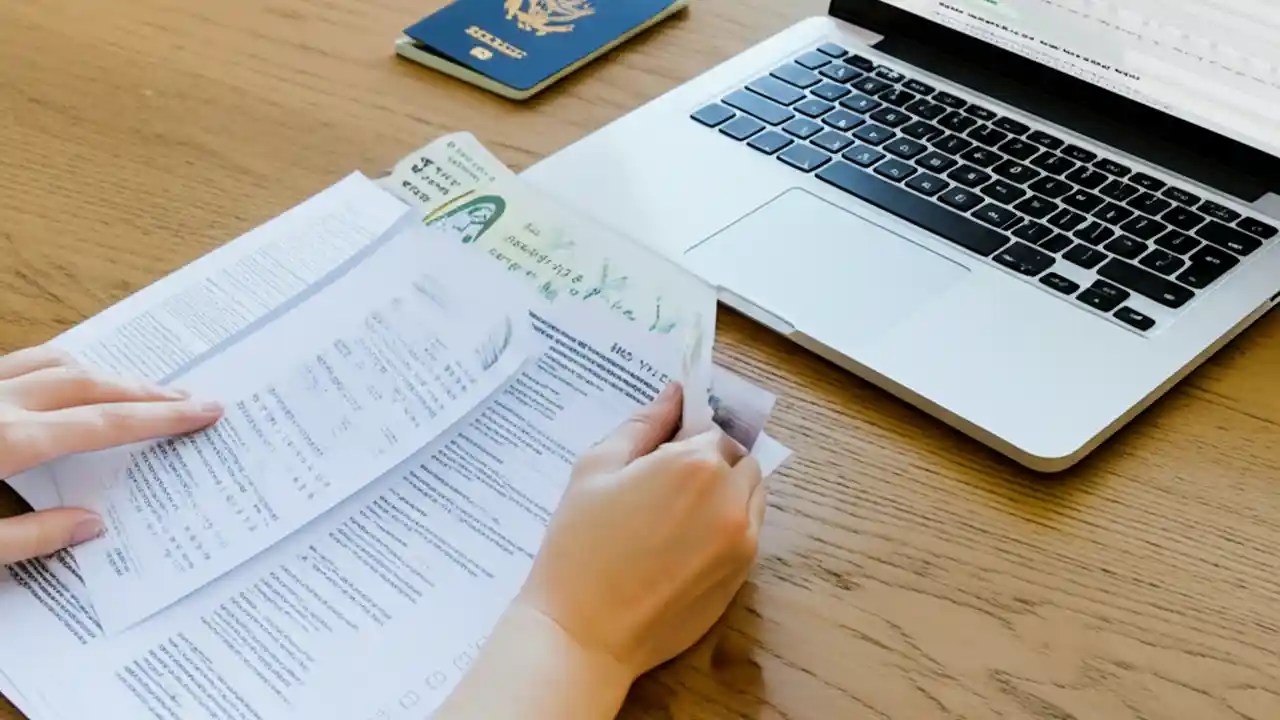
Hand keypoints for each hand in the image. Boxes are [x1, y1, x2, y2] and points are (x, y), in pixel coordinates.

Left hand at [0, 344, 222, 563]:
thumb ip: (28, 536)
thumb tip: (91, 525)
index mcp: (7, 441)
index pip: (104, 424)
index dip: (160, 418)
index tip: (204, 411)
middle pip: (89, 384)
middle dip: (145, 392)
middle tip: (188, 400)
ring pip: (54, 363)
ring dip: (103, 374)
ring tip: (138, 389)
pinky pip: (22, 361)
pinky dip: (56, 366)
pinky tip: (67, 380)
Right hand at [517, 382, 765, 679]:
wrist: (584, 632)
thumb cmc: (579, 545)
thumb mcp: (596, 468)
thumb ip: (643, 424)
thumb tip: (675, 393)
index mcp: (696, 463)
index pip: (710, 430)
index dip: (685, 437)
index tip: (658, 454)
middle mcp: (731, 498)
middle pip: (740, 459)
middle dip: (711, 463)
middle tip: (663, 486)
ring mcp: (744, 541)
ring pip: (751, 495)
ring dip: (726, 493)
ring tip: (674, 517)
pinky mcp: (743, 577)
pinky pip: (747, 533)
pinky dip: (726, 527)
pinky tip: (681, 546)